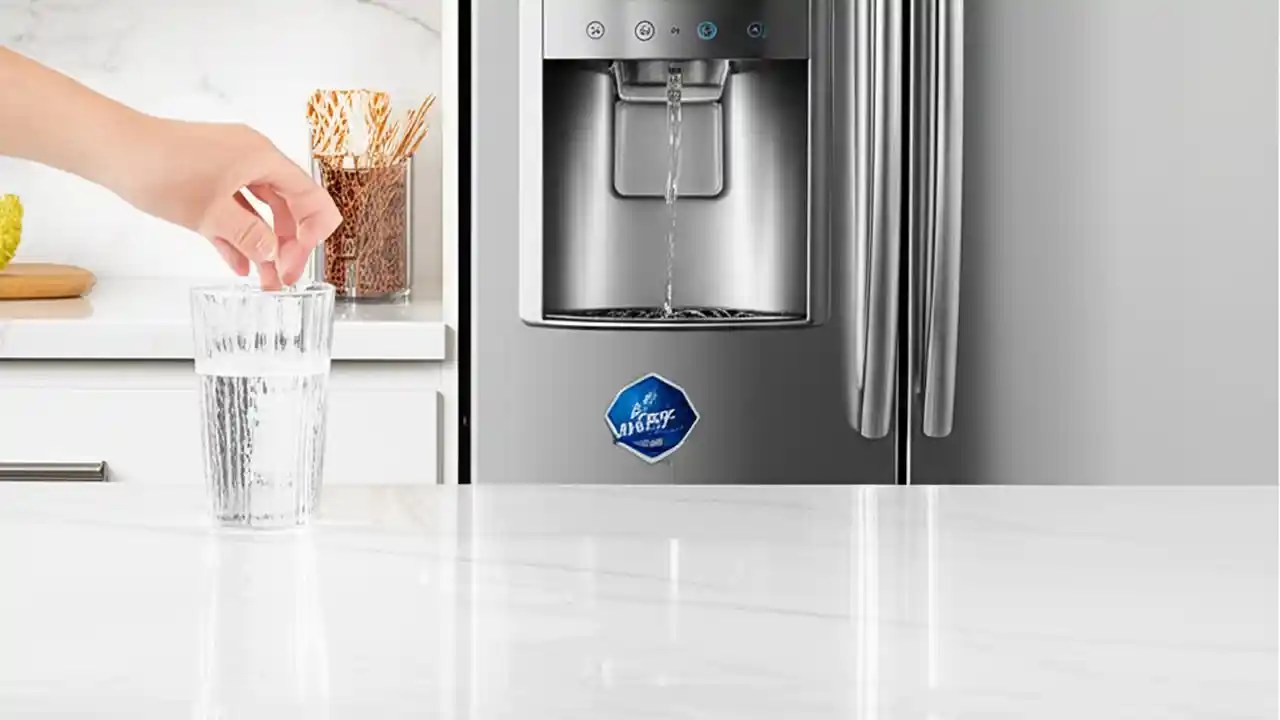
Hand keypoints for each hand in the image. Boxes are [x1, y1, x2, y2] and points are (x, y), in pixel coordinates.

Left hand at [109, 119, 341, 287]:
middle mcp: (252, 157)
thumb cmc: (160, 170)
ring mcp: (230, 164)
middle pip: (288, 205)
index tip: (297, 262)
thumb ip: (249, 236)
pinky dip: (239, 233)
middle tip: (281, 277)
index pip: (310, 197)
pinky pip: (236, 206)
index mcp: (263, 158)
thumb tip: (273, 255)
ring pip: (261, 209)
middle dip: (287, 244)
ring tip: (263, 279)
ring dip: (263, 244)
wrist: (111, 148)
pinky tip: (238, 262)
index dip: (312, 233)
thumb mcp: (211, 214)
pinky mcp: (210, 173)